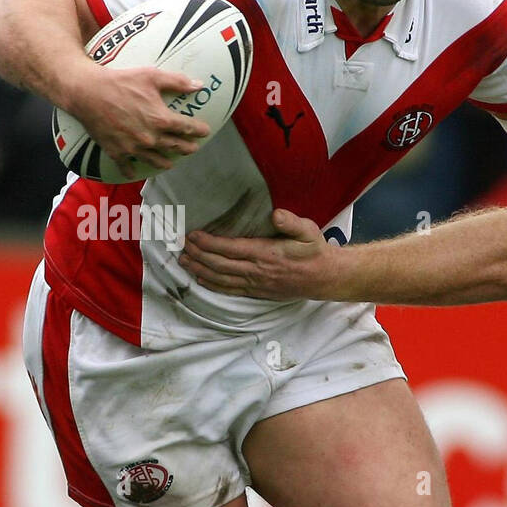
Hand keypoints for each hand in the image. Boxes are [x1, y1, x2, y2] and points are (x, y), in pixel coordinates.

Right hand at [66, 66, 211, 171]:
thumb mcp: (151, 76)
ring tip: (170, 163)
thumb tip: (200, 85)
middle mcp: (150, 138)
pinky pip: (126, 167)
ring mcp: (133, 148)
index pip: (187, 128)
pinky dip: (131, 171)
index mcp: (161, 120)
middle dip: (186, 148)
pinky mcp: (116, 152)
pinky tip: (134, 172)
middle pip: (175, 147)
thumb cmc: (119, 81)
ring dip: (165, 163)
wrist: (86, 92)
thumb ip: (177, 82)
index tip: (205, 131)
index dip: (198, 130)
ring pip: (155, 161)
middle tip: (193, 148)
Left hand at [181, 208, 335, 298]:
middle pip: (219, 264)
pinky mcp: (258, 293)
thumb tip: (276, 214)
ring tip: (183, 262)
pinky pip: (230, 290)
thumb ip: (292, 223)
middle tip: (181, 246)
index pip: (229, 249)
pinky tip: (201, 279)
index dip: (208, 243)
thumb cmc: (315, 252)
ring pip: (221, 279)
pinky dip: (213, 285)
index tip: (192, 235)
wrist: (325, 278)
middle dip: (197, 255)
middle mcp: (257, 271)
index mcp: (266, 254)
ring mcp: (256, 284)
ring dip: (200, 270)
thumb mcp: (309, 232)